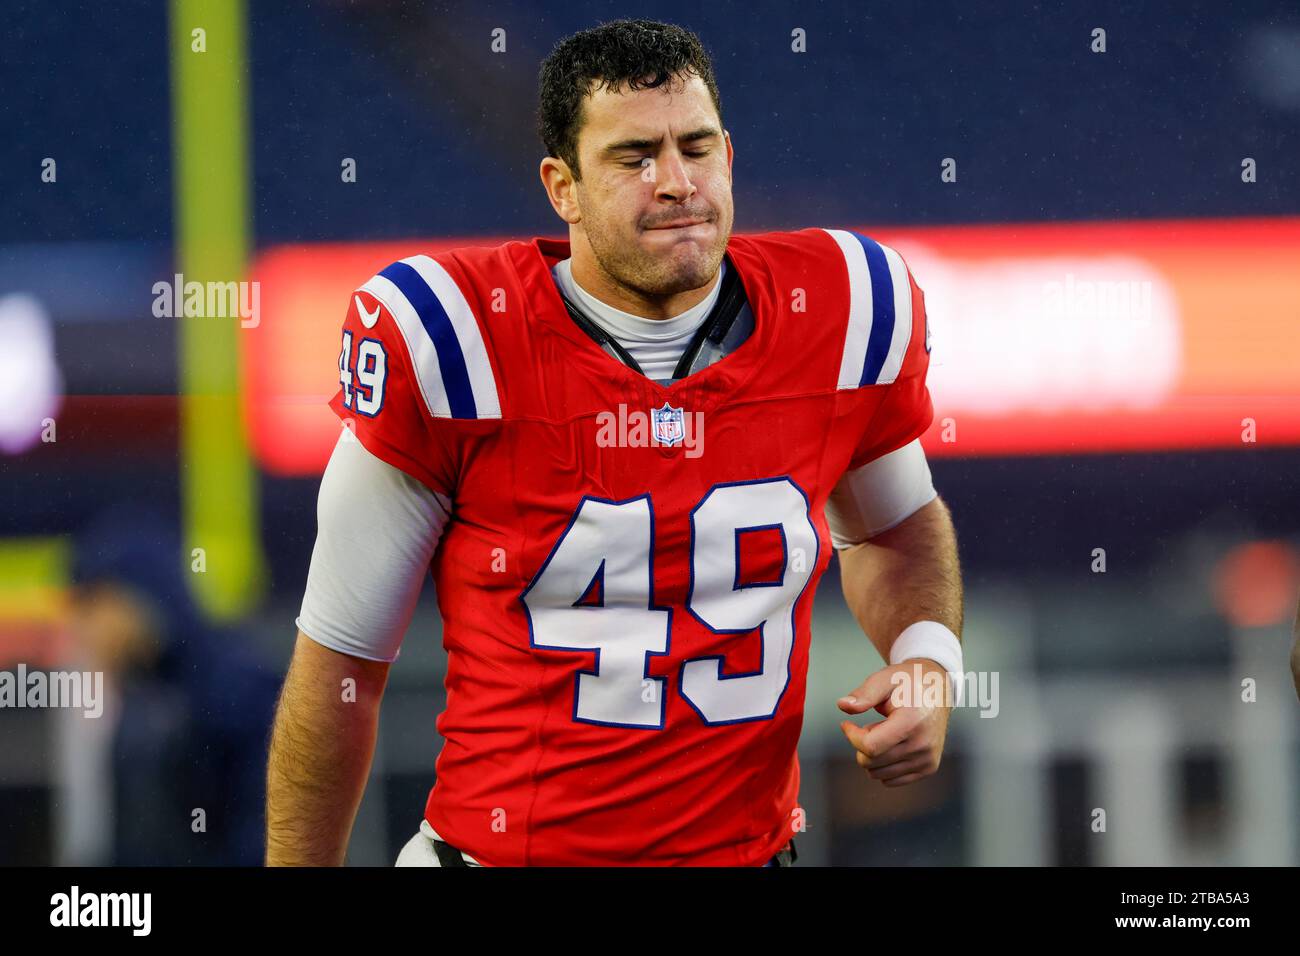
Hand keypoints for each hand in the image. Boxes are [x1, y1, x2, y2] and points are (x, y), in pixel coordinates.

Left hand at [837, 659, 951, 786]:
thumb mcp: (885, 679)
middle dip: (861, 744)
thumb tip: (843, 705)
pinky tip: (891, 745)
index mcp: (912, 723)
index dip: (852, 736)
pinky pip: (892, 780)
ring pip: (879, 773)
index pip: (870, 747)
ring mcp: (927, 759)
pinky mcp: (928, 767)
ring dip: (873, 755)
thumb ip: (864, 694)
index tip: (847, 724)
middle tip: (871, 725)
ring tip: (884, 733)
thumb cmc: (909, 683)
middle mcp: (923, 745)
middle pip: (872, 762)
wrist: (938, 689)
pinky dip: (883, 765)